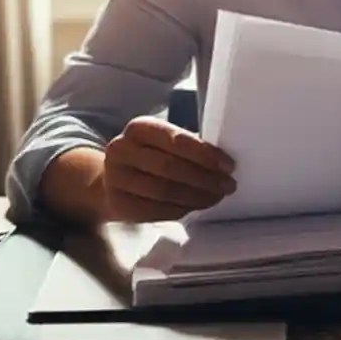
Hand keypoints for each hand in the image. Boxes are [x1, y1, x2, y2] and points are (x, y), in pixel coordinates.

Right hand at [99, 116, 236, 221]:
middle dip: (205, 178)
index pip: (176, 140)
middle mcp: (122, 150)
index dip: (205, 154)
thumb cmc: (149, 157)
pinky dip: (181, 210)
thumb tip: (223, 165)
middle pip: (170, 167)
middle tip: (228, 185)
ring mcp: (115, 178)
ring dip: (196, 197)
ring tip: (216, 197)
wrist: (111, 179)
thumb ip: (187, 147)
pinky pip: (156, 211)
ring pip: (164, 191)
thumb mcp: (162, 143)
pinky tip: (195, 206)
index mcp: (139, 128)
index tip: (228, 166)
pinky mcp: (117, 204)